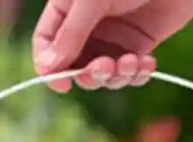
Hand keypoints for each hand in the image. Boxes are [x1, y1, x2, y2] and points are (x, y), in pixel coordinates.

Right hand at [32, 0, 192, 91]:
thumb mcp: (92, 1)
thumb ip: (71, 34)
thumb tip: (48, 67)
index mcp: (67, 9)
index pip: (46, 43)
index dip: (49, 67)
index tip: (62, 83)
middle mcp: (86, 26)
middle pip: (73, 65)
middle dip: (88, 73)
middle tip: (104, 68)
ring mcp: (112, 36)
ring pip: (102, 73)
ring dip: (115, 77)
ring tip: (131, 64)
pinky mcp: (139, 44)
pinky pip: (129, 72)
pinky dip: (136, 75)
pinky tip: (146, 64)